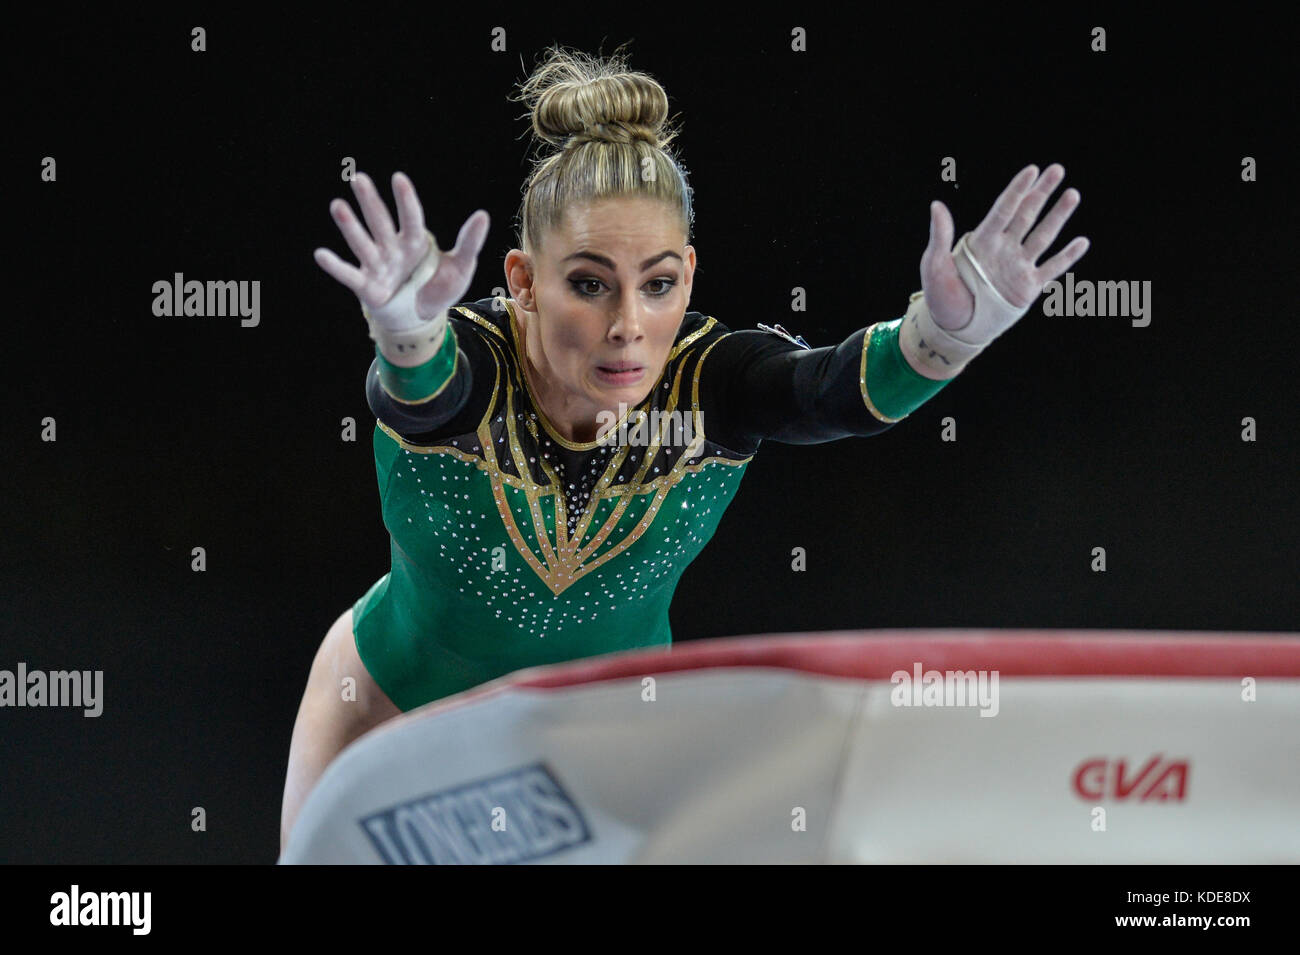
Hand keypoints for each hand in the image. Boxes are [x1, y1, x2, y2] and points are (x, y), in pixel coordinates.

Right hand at [313, 171, 489, 328]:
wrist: (422, 319)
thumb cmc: (439, 287)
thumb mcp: (460, 267)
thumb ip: (469, 242)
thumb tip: (483, 214)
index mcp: (415, 241)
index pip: (411, 218)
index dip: (406, 201)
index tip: (398, 179)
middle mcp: (393, 249)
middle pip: (381, 222)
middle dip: (370, 202)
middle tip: (358, 178)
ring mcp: (378, 266)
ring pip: (363, 243)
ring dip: (350, 226)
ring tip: (337, 205)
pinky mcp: (367, 287)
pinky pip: (350, 275)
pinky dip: (335, 266)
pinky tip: (320, 254)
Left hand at [921, 163, 1088, 331]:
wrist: (952, 329)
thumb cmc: (940, 297)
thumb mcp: (935, 266)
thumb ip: (940, 236)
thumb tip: (936, 205)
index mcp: (982, 241)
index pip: (1004, 209)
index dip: (1018, 189)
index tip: (1032, 169)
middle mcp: (1004, 249)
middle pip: (1027, 214)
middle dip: (1042, 192)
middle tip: (1057, 169)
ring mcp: (1018, 266)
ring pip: (1043, 236)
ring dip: (1058, 216)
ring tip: (1072, 194)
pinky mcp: (1028, 287)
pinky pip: (1052, 269)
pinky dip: (1067, 257)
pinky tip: (1082, 241)